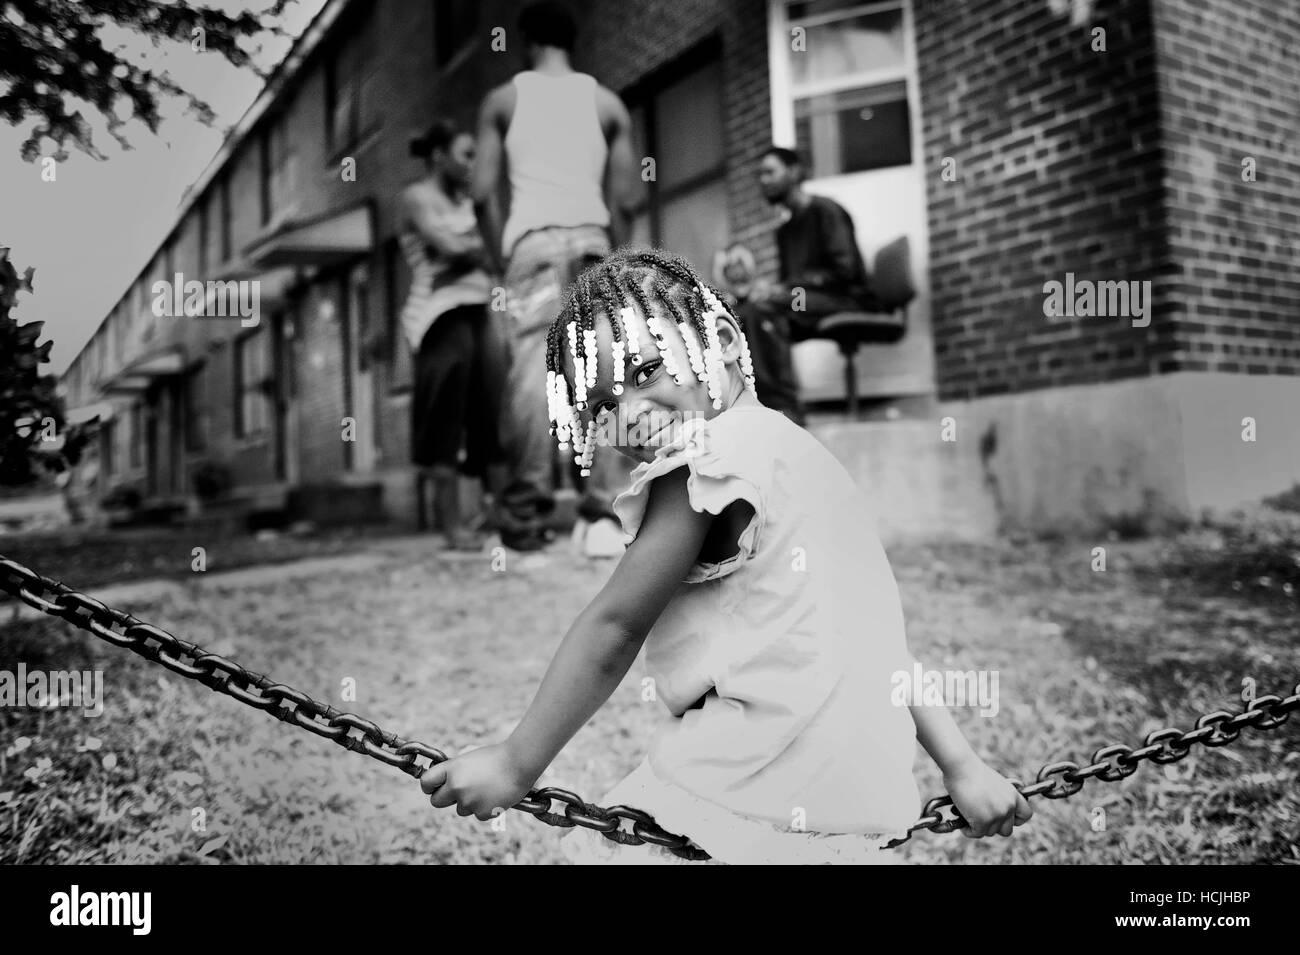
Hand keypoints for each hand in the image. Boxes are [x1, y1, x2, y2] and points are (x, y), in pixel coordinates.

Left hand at [419, 742, 535, 820]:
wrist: (520, 763)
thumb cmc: (497, 756)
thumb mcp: (471, 756)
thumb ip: (455, 769)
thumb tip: (443, 782)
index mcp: (452, 769)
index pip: (426, 782)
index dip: (429, 786)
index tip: (434, 786)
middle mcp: (456, 786)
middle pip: (436, 801)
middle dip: (445, 798)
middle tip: (457, 791)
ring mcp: (469, 801)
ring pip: (460, 809)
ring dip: (468, 802)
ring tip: (486, 788)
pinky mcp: (482, 813)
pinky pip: (477, 814)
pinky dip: (484, 808)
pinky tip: (495, 794)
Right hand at [942, 757, 1032, 837]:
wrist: (961, 767)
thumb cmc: (971, 771)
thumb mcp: (994, 783)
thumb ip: (1000, 798)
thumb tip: (995, 814)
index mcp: (1014, 795)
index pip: (1026, 815)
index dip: (1015, 820)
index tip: (1004, 818)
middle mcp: (1009, 807)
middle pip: (1007, 830)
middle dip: (994, 826)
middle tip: (981, 818)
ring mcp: (998, 815)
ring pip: (990, 832)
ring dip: (979, 827)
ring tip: (968, 816)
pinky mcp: (984, 822)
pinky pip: (976, 833)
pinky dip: (968, 830)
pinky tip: (962, 822)